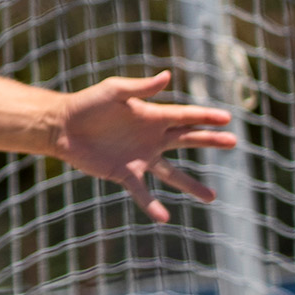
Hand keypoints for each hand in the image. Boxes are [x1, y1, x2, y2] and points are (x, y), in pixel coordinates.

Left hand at [52, 70, 237, 222]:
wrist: (62, 126)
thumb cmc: (87, 104)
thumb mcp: (114, 91)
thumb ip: (142, 87)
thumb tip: (168, 76)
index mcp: (152, 115)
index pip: (186, 116)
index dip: (206, 117)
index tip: (227, 119)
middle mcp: (151, 137)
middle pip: (187, 139)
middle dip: (210, 140)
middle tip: (232, 142)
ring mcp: (140, 157)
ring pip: (172, 173)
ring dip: (191, 184)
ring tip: (212, 197)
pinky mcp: (124, 173)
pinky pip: (142, 191)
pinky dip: (152, 205)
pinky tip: (164, 219)